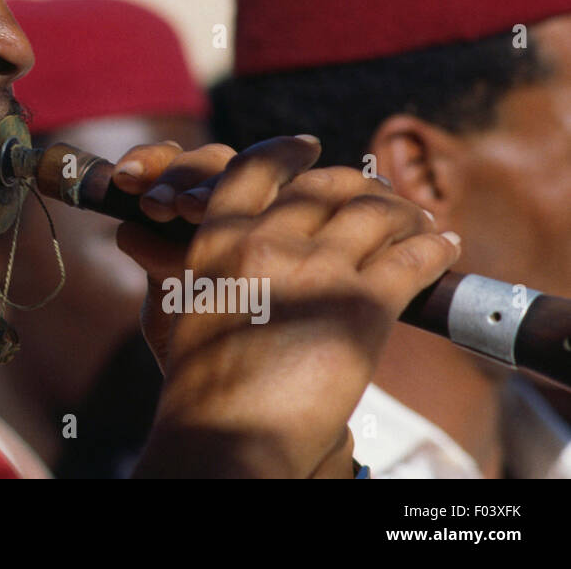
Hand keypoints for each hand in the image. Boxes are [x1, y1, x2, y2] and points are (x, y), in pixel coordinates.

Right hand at [109, 135, 459, 476]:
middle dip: (360, 185)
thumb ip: (172, 264)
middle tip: (379, 196)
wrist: (228, 434)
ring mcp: (316, 270)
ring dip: (407, 214)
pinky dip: (436, 249)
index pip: (255, 168)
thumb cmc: (198, 382)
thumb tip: (137, 236)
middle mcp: (267, 242)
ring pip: (377, 213)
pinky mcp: (362, 305)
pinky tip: (444, 250)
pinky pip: (412, 257)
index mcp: (219, 239)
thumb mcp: (174, 309)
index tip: (309, 147)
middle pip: (326, 185)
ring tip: (421, 224)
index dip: (286, 152)